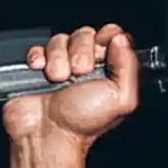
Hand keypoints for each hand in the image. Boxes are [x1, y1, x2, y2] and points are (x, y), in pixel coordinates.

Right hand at [2, 24, 139, 146]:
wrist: (47, 133)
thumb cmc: (83, 123)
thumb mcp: (121, 98)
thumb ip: (128, 66)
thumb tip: (122, 39)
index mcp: (110, 71)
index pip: (113, 37)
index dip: (107, 38)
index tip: (102, 50)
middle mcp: (87, 65)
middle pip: (85, 34)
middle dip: (82, 52)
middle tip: (80, 74)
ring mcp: (62, 64)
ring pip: (60, 39)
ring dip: (59, 59)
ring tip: (60, 80)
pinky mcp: (39, 66)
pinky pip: (38, 47)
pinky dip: (39, 58)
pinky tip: (43, 75)